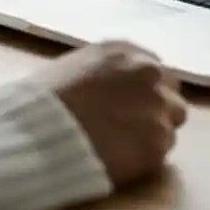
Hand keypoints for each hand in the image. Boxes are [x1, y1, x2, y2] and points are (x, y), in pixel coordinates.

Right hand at [30, 41, 187, 186]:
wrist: (37, 136)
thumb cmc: (42, 101)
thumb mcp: (73, 67)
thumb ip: (106, 70)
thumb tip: (115, 83)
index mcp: (126, 52)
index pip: (155, 68)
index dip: (144, 88)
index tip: (132, 102)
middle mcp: (149, 73)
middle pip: (172, 92)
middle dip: (156, 107)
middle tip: (133, 125)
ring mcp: (157, 108)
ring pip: (171, 122)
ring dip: (154, 131)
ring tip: (125, 144)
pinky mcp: (158, 143)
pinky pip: (163, 150)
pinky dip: (147, 155)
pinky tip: (122, 157)